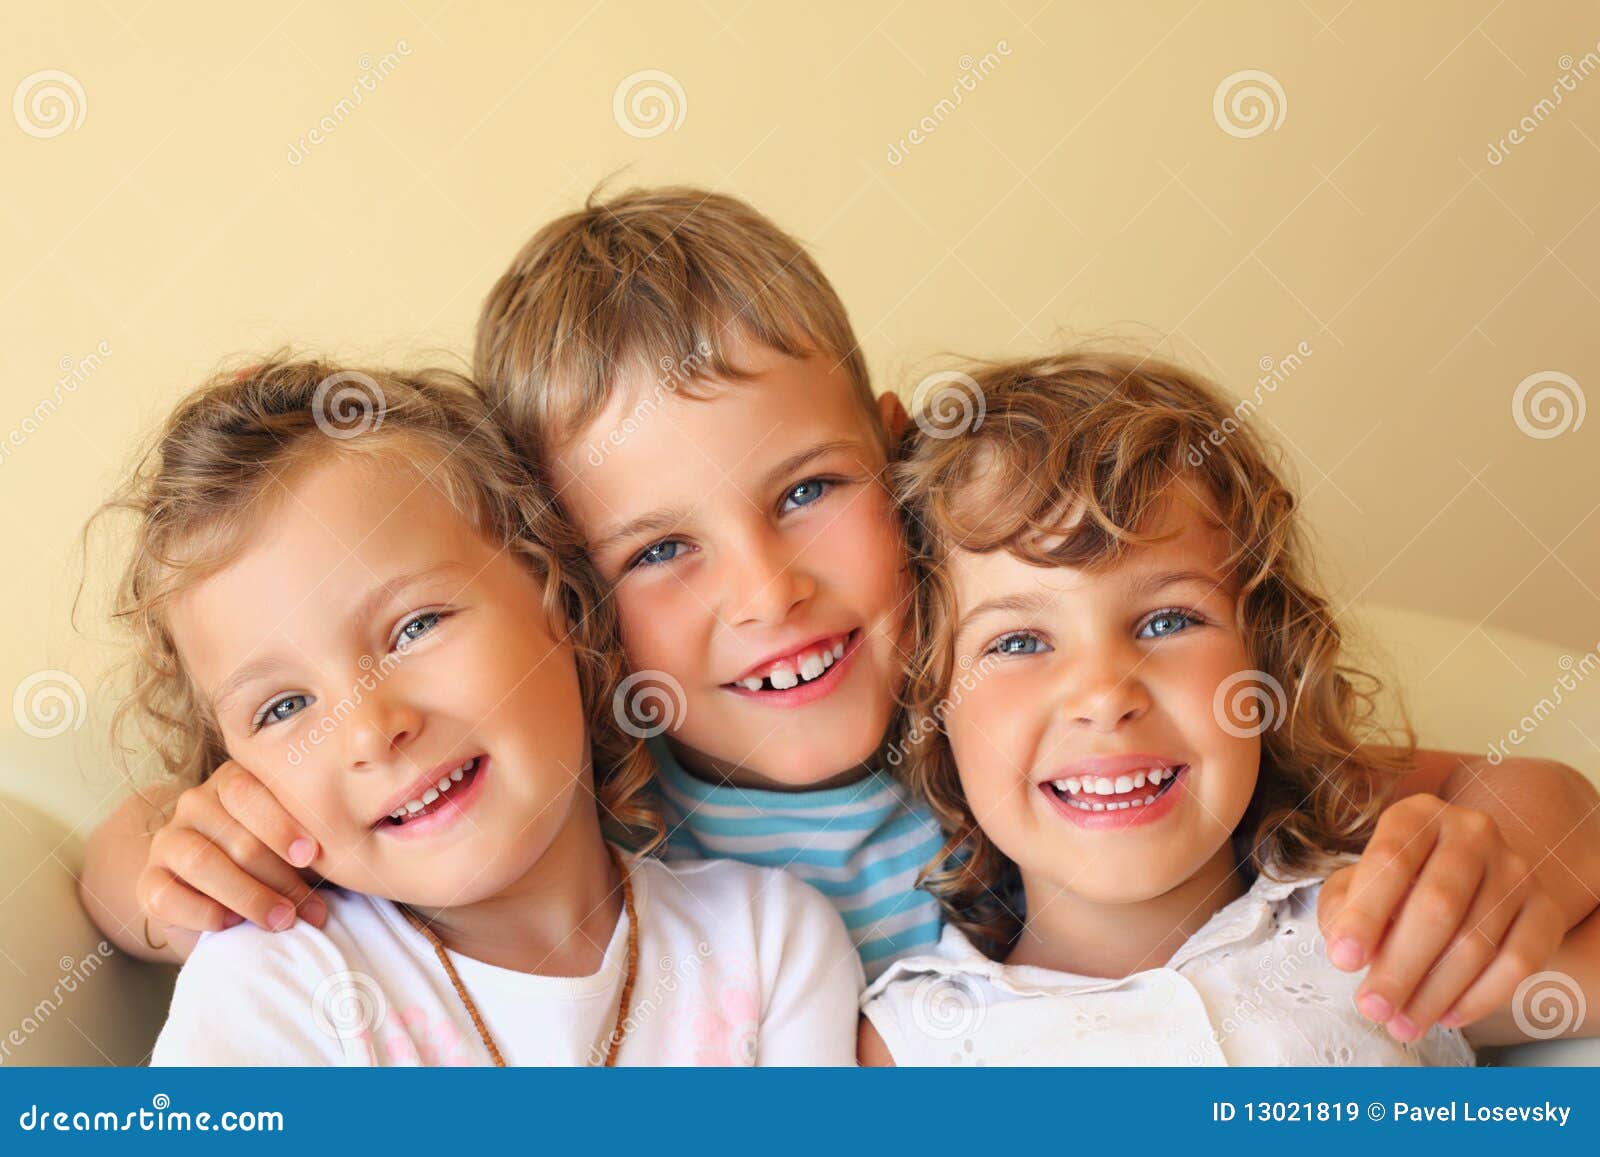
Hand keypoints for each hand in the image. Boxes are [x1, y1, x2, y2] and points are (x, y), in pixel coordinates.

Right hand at [137, 761, 325, 936]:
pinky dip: (204, 913)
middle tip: (312, 908)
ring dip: (248, 896)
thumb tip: (344, 859)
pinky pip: (167, 896)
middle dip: (279, 876)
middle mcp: (194, 804)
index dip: (280, 824)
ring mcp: (166, 842)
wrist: (218, 901)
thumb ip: (308, 845)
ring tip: (282, 921)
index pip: (248, 791)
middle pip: (234, 835)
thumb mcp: (292, 850)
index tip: (310, 855)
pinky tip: (231, 925)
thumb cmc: (273, 867)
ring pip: (201, 862)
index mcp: (232, 782)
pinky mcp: (147, 883)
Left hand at [1318, 793, 1563, 1040]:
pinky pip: (1518, 962)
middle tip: (1371, 1008)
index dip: (1364, 913)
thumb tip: (1347, 947)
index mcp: (1418, 814)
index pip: (1391, 860)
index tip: (1342, 960)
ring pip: (1476, 940)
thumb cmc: (1398, 883)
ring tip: (1401, 1024)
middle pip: (1438, 905)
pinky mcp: (1546, 908)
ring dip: (1434, 992)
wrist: (1470, 876)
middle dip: (1399, 965)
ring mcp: (1515, 869)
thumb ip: (1342, 907)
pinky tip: (1445, 1016)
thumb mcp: (1359, 881)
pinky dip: (1480, 997)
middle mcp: (1472, 832)